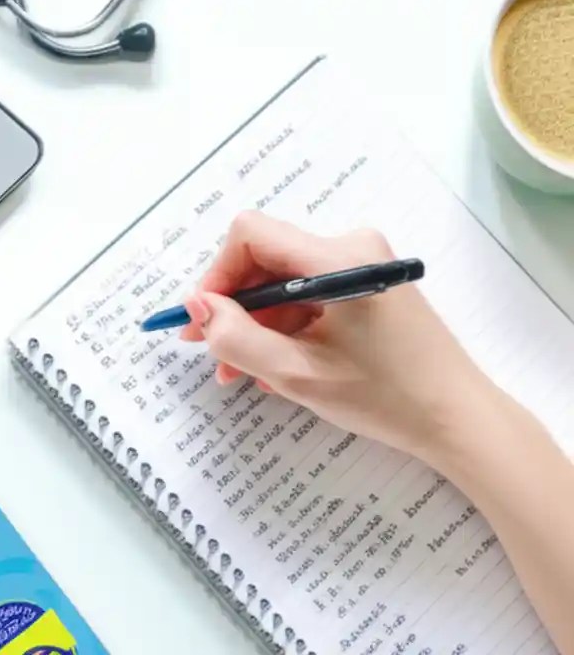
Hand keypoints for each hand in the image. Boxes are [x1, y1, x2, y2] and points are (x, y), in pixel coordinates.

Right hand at [179, 211, 497, 461]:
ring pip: (284, 281)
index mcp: (337, 258)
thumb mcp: (296, 373)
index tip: (202, 321)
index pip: (250, 236)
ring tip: (242, 373)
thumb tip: (197, 306)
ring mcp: (363, 265)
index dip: (216, 275)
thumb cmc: (384, 397)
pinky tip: (277, 367)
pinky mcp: (370, 286)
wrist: (458, 418)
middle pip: (265, 259)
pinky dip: (286, 327)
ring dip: (257, 324)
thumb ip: (236, 337)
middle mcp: (351, 247)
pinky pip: (309, 295)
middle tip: (211, 352)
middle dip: (234, 307)